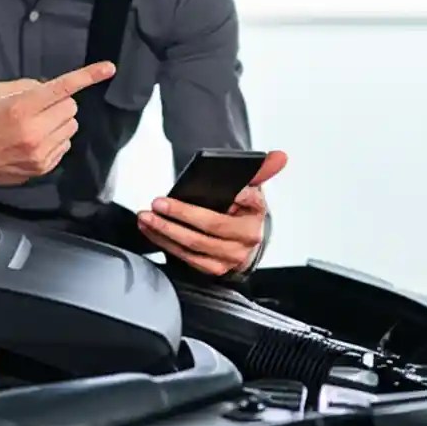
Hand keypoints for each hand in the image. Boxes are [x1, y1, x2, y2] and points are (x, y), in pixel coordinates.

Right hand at [0, 61, 116, 189]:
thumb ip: (25, 85)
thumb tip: (48, 86)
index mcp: (21, 108)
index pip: (63, 88)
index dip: (88, 76)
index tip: (108, 68)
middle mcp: (34, 131)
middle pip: (71, 107)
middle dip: (60, 103)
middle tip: (40, 107)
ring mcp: (41, 151)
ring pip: (72, 126)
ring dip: (59, 121)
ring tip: (35, 125)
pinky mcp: (44, 166)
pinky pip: (65, 144)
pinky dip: (55, 138)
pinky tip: (35, 140)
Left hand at [137, 150, 287, 276]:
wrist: (245, 241)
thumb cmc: (243, 212)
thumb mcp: (253, 189)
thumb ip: (262, 170)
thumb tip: (280, 156)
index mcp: (255, 217)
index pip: (243, 203)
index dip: (230, 197)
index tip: (203, 189)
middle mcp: (244, 240)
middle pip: (209, 227)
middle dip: (181, 214)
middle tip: (158, 203)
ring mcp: (228, 258)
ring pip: (193, 245)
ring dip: (165, 231)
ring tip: (146, 217)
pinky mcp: (213, 268)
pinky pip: (185, 257)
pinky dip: (164, 243)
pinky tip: (151, 230)